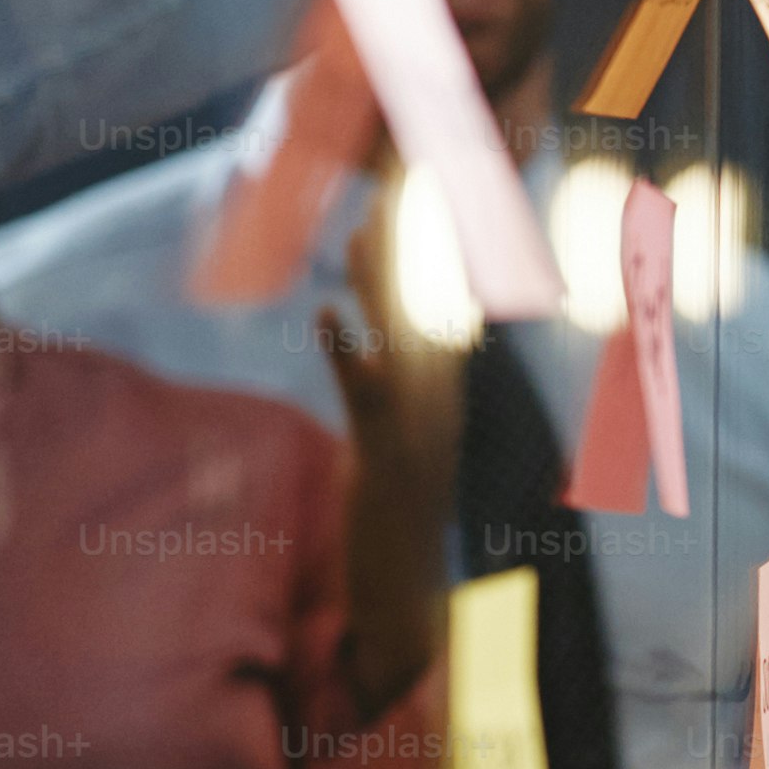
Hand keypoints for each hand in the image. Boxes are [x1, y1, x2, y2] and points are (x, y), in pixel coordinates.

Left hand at [317, 187, 467, 722]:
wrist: (404, 587)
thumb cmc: (389, 513)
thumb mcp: (391, 435)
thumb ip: (381, 377)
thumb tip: (360, 324)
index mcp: (444, 389)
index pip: (440, 299)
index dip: (431, 246)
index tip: (419, 191)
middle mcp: (441, 398)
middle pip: (425, 303)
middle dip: (413, 243)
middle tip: (398, 180)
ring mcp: (417, 422)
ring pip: (401, 335)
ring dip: (382, 280)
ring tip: (363, 229)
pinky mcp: (384, 449)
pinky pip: (365, 389)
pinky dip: (347, 350)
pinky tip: (325, 316)